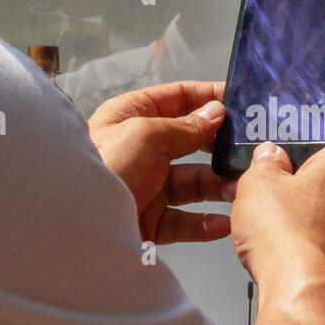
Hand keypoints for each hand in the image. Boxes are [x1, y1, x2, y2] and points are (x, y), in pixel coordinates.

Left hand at [87, 80, 234, 244]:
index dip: (210, 97)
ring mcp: (145, 185)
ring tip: (240, 190)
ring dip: (218, 186)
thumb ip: (186, 126)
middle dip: (221, 147)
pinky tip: (223, 223)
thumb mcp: (146, 134)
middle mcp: (139, 149)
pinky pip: (184, 220)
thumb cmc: (104, 168)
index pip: (177, 98)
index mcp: (132, 117)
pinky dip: (205, 223)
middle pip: (190, 142)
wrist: (73, 227)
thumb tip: (216, 112)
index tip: (245, 102)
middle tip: (251, 150)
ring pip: (192, 183)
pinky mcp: (148, 220)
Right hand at [230, 130, 324, 303]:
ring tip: (286, 216)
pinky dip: (321, 236)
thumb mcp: (258, 184)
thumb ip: (265, 163)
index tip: (311, 145)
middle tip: (288, 181)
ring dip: (321, 208)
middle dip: (320, 177)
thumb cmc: (288, 237)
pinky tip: (293, 243)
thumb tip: (269, 156)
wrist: (301, 292)